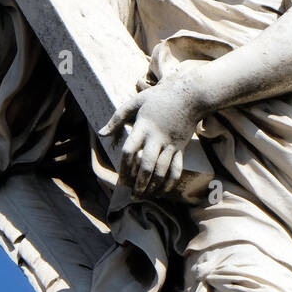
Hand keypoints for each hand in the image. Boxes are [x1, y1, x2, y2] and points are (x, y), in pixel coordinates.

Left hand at [99, 79, 204, 197]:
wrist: (190, 96)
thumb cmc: (159, 97)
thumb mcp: (136, 102)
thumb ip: (117, 118)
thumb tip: (102, 134)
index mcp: (144, 127)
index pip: (130, 150)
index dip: (124, 166)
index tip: (121, 177)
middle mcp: (157, 138)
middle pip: (146, 165)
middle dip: (139, 183)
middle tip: (133, 195)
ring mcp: (171, 144)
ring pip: (162, 170)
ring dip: (153, 185)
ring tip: (145, 195)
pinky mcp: (181, 148)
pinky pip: (177, 168)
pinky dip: (170, 182)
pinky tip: (163, 191)